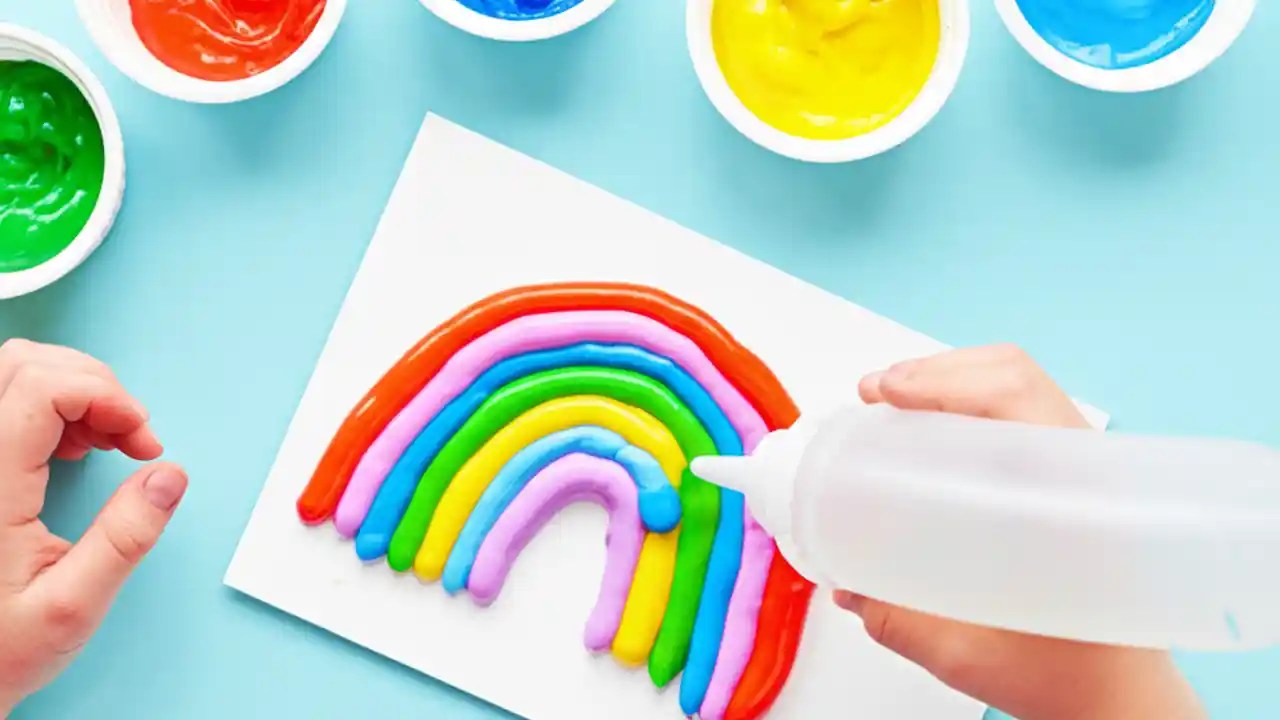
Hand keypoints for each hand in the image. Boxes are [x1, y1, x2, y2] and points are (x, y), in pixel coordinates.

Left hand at [0, 340, 186, 715]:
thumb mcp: (72, 608)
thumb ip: (124, 540)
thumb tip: (168, 477)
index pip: (43, 389)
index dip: (108, 396)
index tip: (145, 439)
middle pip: (26, 365)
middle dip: (96, 385)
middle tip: (133, 436)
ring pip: (14, 372)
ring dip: (74, 390)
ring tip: (109, 441)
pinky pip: (5, 400)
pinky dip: (51, 405)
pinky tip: (75, 447)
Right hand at [838, 345, 1204, 719]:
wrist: (1123, 699)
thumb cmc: (1071, 678)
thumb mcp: (968, 654)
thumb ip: (897, 620)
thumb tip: (845, 583)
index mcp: (1073, 503)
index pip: (1017, 398)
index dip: (944, 381)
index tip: (886, 394)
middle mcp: (1088, 470)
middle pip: (1014, 374)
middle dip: (935, 371)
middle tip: (878, 395)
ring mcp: (1085, 469)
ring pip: (1021, 385)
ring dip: (952, 379)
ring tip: (897, 402)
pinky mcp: (1074, 477)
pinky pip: (1026, 413)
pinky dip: (974, 401)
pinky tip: (936, 428)